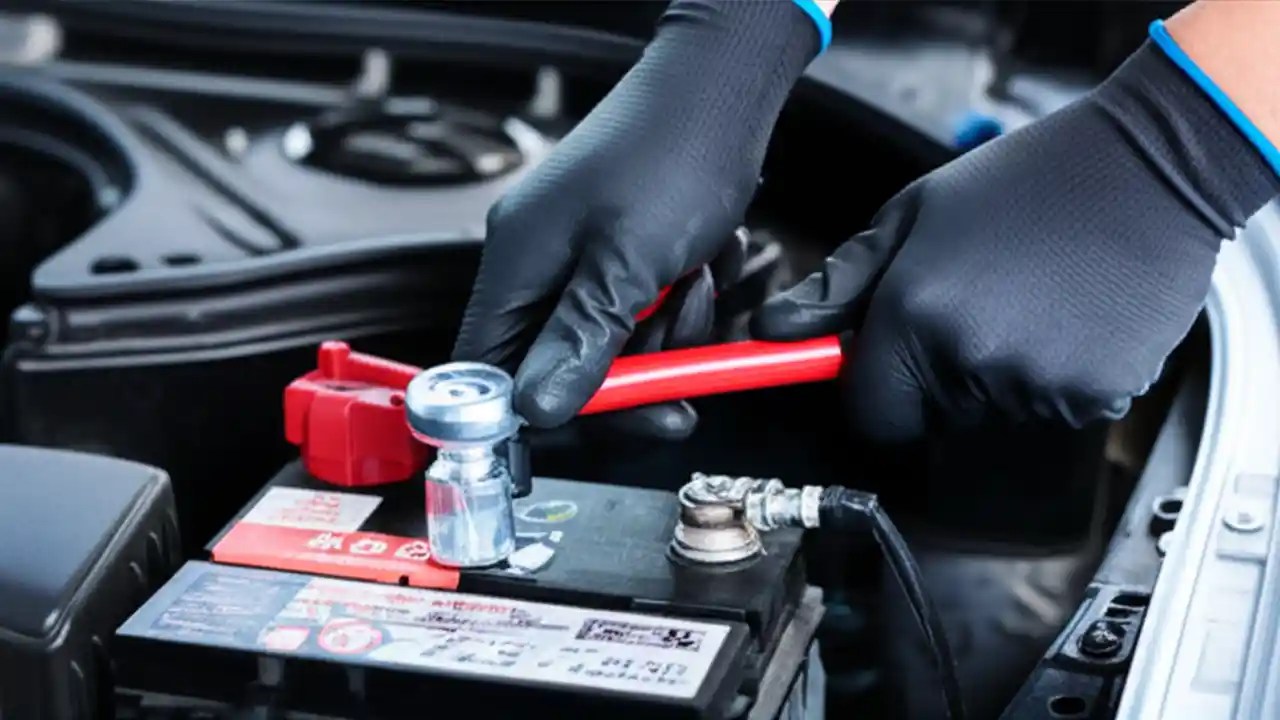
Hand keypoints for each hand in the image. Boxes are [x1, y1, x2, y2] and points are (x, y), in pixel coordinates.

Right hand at [452, 0, 822, 438]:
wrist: (722, 87)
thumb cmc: (671, 152)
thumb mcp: (627, 263)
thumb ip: (579, 342)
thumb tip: (536, 412)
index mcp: (516, 266)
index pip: (491, 372)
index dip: (539, 414)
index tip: (605, 426)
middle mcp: (538, 265)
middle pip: (562, 368)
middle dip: (632, 374)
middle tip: (681, 377)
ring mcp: (579, 258)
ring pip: (615, 345)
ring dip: (670, 333)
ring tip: (698, 280)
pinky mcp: (619, 252)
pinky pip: (644, 312)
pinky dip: (683, 302)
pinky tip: (706, 263)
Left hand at [751, 40, 1278, 441]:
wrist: (1150, 167)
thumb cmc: (1023, 182)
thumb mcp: (911, 216)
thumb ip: (837, 285)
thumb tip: (772, 331)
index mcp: (915, 317)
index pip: (872, 416)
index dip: (879, 393)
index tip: (892, 367)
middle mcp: (972, 362)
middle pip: (935, 415)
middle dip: (942, 376)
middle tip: (982, 301)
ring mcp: (1039, 386)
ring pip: (996, 411)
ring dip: (1003, 372)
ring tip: (1035, 296)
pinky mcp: (1098, 396)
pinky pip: (1056, 407)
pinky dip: (1061, 375)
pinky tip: (1074, 315)